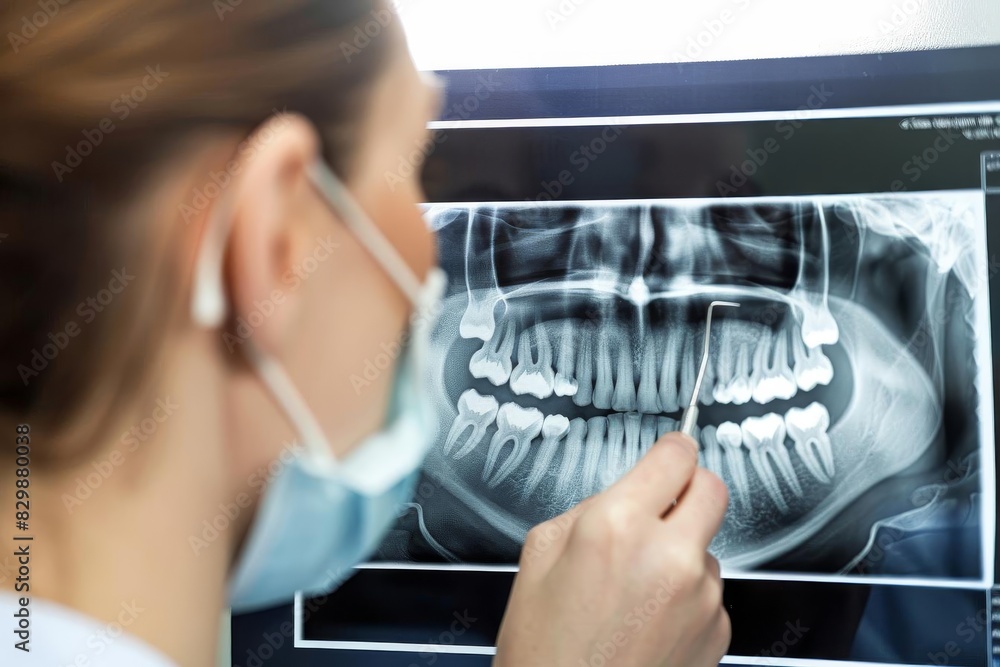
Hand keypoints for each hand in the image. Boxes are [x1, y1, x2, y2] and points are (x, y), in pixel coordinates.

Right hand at [494, 432, 729, 666]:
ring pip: (709, 543)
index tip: (672, 452)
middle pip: (713, 487)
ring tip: (637, 585)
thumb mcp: (539, 554)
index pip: (677, 455)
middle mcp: (669, 555)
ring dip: (684, 548)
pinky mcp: (716, 631)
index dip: (674, 449)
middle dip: (690, 487)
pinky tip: (650, 617)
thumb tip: (624, 496)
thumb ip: (588, 511)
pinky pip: (711, 591)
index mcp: (617, 526)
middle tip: (664, 503)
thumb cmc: (543, 648)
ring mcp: (700, 596)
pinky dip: (688, 594)